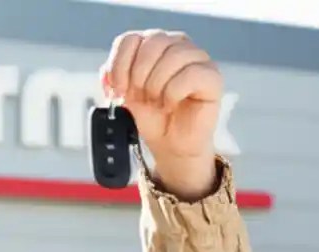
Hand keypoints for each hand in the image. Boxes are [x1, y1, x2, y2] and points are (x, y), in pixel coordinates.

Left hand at [102, 30, 221, 198]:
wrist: (169, 143)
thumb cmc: (150, 117)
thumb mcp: (122, 96)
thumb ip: (111, 79)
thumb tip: (106, 73)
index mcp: (153, 46)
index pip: (131, 39)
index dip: (119, 64)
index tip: (119, 89)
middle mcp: (177, 45)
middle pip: (153, 43)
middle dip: (138, 75)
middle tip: (140, 97)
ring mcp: (198, 59)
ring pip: (174, 56)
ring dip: (156, 85)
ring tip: (156, 102)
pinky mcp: (212, 77)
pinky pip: (191, 74)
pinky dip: (173, 93)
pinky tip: (170, 104)